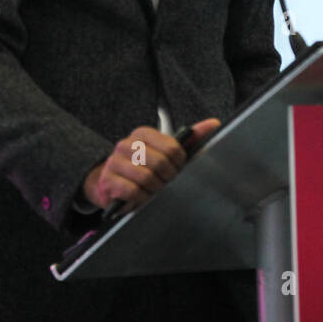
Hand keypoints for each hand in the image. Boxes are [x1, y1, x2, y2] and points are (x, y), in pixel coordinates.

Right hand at [81, 118, 220, 213]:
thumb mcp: (167, 154)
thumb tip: (215, 123)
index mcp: (142, 134)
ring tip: (154, 192)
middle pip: (160, 162)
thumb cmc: (146, 169)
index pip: (171, 147)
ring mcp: (114, 161)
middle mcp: (126, 144)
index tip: (177, 170)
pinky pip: (132, 191)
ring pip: (146, 177)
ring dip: (155, 190)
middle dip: (168, 179)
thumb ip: (190, 139)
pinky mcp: (107, 180)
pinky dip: (142, 198)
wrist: (114, 187)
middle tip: (167, 184)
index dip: (179, 164)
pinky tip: (142, 198)